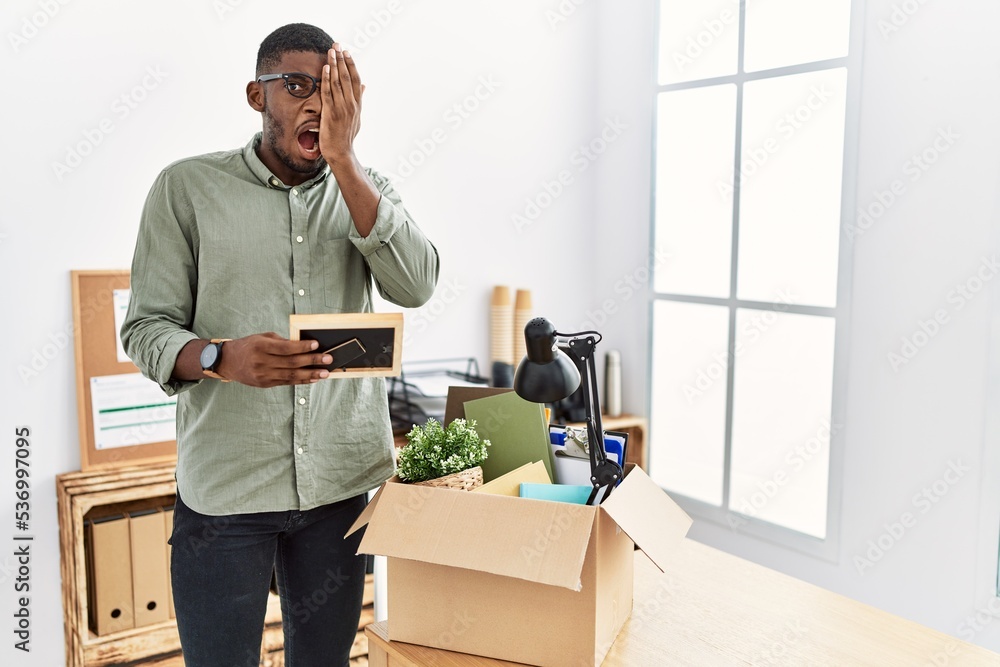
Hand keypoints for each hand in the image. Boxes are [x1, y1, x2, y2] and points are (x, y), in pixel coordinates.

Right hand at [217, 332, 333, 387]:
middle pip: (291, 363)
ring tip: (325, 373)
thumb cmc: (249, 345)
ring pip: (291, 376)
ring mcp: (263, 375)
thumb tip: (303, 346)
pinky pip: (287, 382)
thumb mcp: (262, 338)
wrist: (227, 362)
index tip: (317, 345)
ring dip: (310, 374)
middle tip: (328, 359)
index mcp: (260, 347)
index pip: (285, 348)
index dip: (302, 347)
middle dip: (312, 361)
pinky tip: (313, 378)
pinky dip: (301, 381)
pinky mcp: (265, 384)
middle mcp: (261, 362)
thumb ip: (281, 342)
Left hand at [319, 42, 364, 164]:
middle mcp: (351, 104)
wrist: (341, 152)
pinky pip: (329, 93)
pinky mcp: (331, 113)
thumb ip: (359, 99)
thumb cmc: (346, 136)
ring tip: (331, 51)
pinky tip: (325, 68)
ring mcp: (342, 108)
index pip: (355, 79)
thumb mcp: (357, 117)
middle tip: (337, 44)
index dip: (351, 64)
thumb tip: (364, 85)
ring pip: (338, 82)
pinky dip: (327, 79)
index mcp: (357, 104)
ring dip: (334, 64)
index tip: (347, 52)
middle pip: (347, 77)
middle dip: (342, 59)